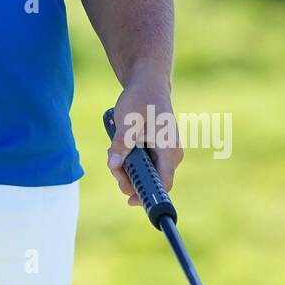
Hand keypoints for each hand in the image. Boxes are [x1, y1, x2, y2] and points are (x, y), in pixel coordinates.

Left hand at [107, 79, 182, 207]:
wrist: (148, 83)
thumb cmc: (141, 99)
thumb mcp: (128, 121)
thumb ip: (121, 144)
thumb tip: (113, 165)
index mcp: (169, 149)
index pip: (163, 183)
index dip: (148, 195)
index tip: (130, 201)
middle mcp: (171, 154)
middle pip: (150, 180)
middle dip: (128, 176)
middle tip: (112, 164)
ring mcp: (166, 152)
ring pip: (145, 172)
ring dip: (127, 167)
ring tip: (113, 150)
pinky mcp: (158, 149)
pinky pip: (145, 164)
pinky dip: (130, 160)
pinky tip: (120, 148)